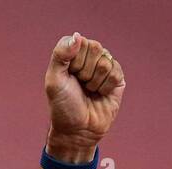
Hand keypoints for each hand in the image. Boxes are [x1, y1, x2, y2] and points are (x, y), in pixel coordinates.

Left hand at [44, 33, 125, 160]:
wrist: (78, 130)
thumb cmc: (63, 106)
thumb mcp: (54, 80)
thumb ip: (60, 54)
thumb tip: (77, 36)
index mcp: (72, 54)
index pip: (79, 42)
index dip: (74, 61)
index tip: (69, 76)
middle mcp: (89, 57)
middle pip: (95, 48)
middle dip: (85, 71)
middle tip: (80, 85)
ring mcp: (104, 67)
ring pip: (105, 62)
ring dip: (95, 81)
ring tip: (90, 92)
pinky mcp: (117, 78)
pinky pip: (116, 72)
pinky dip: (106, 87)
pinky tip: (100, 94)